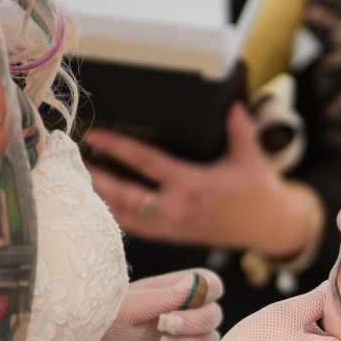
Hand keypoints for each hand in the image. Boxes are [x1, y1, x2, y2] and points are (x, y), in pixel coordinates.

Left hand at [84, 269, 223, 340]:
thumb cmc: (93, 330)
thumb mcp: (124, 309)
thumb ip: (161, 298)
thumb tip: (195, 284)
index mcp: (168, 293)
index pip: (208, 284)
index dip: (208, 289)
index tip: (187, 299)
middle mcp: (180, 317)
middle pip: (214, 313)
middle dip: (195, 319)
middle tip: (165, 326)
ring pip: (212, 340)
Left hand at [85, 103, 312, 256]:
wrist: (269, 227)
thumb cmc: (259, 190)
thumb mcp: (250, 156)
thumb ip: (238, 128)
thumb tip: (229, 103)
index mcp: (193, 185)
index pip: (146, 163)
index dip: (117, 148)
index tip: (94, 135)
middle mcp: (177, 209)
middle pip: (124, 194)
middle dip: (96, 178)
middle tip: (71, 161)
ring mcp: (172, 226)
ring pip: (124, 216)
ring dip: (99, 200)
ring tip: (76, 183)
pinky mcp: (173, 236)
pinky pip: (136, 229)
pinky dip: (114, 217)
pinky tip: (99, 205)